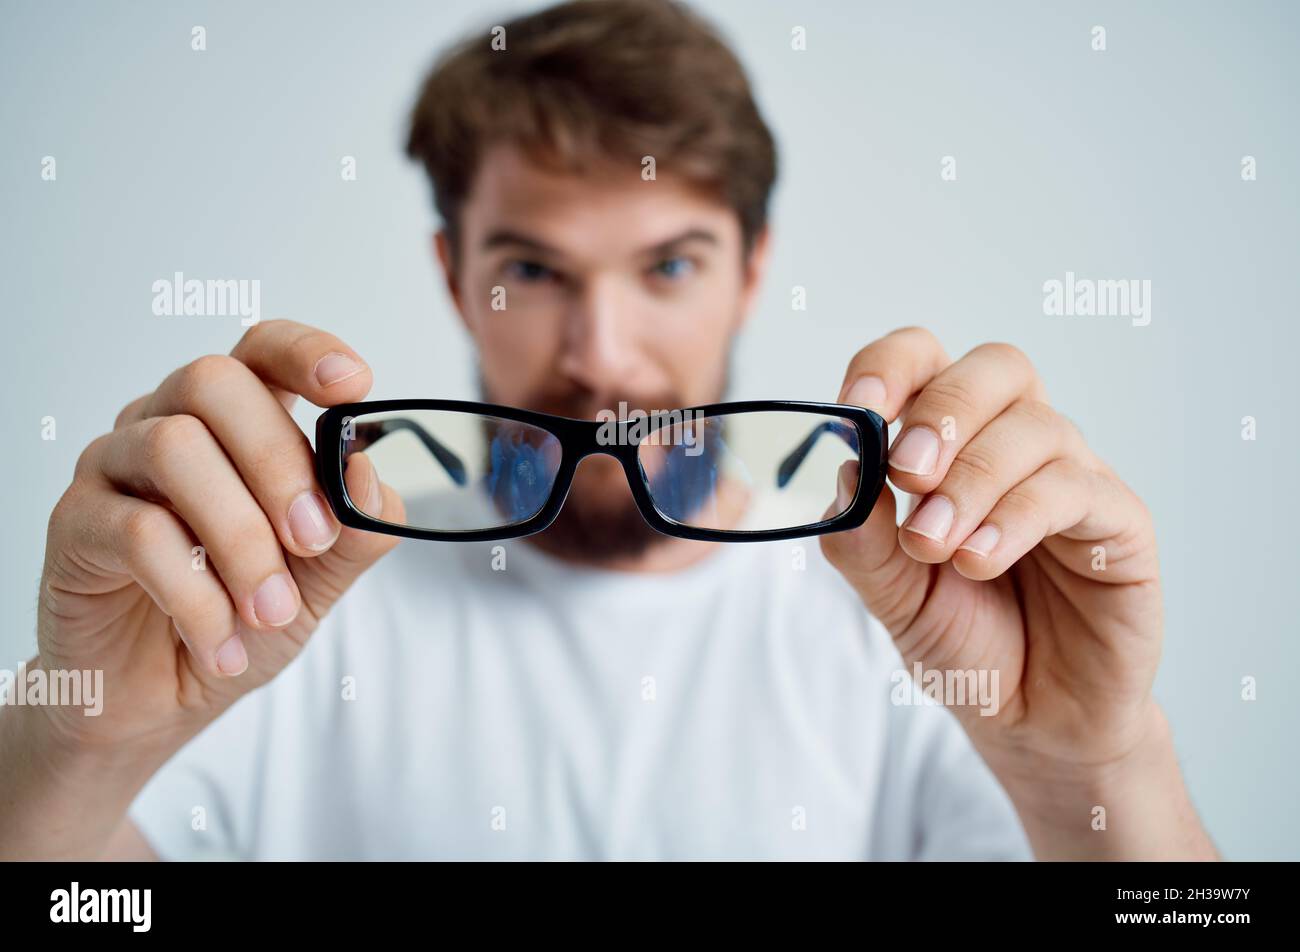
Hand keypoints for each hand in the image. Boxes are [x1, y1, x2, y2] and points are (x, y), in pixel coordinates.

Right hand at [37, 319, 404, 754]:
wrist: (161, 700)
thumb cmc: (242, 618)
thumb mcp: (321, 579)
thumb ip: (356, 528)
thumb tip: (367, 475)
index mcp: (237, 422)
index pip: (262, 349)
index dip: (306, 352)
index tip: (354, 385)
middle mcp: (169, 424)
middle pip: (214, 383)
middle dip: (279, 462)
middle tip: (314, 541)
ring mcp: (114, 467)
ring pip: (174, 448)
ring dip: (240, 537)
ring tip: (271, 611)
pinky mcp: (74, 524)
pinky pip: (135, 532)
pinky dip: (195, 595)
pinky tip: (223, 644)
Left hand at [822, 327, 1212, 857]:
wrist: (1029, 719)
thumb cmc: (964, 638)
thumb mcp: (890, 593)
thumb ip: (860, 537)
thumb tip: (842, 467)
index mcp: (957, 440)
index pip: (928, 361)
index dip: (890, 367)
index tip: (855, 408)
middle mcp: (1019, 443)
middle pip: (996, 368)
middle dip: (942, 412)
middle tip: (906, 475)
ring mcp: (1076, 477)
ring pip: (1035, 428)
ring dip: (973, 482)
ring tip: (934, 546)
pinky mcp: (1120, 524)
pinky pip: (1075, 489)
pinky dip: (1015, 518)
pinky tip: (978, 560)